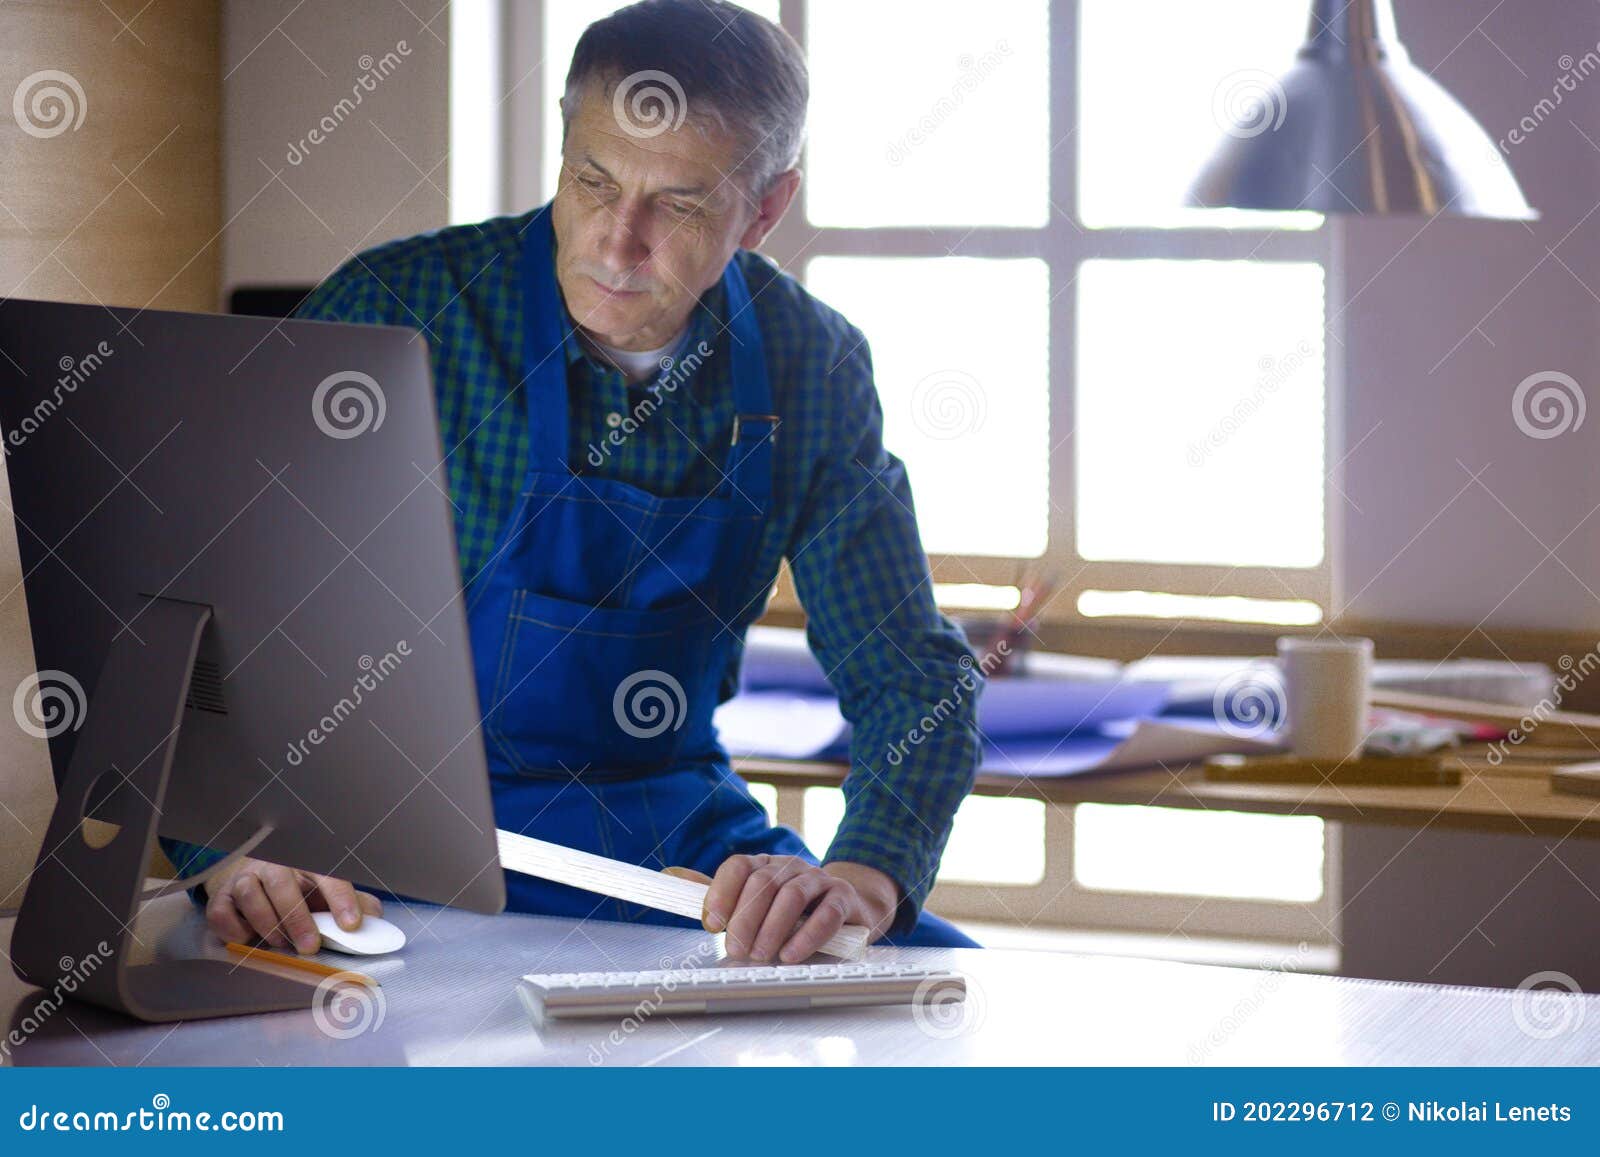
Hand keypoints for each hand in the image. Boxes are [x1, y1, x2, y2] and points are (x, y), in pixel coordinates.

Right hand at [204, 856, 381, 954]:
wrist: (252, 878)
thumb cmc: (296, 888)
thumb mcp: (326, 892)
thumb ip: (353, 903)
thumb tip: (375, 918)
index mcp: (306, 863)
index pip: (328, 876)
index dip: (341, 900)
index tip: (351, 925)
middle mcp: (273, 866)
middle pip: (282, 884)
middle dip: (298, 919)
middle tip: (310, 946)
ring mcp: (244, 880)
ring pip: (251, 894)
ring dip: (268, 923)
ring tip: (282, 944)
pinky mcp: (220, 898)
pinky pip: (222, 912)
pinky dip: (235, 930)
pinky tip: (250, 938)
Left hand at [687, 855, 897, 962]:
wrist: (846, 912)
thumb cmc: (792, 914)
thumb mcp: (753, 903)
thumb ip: (717, 893)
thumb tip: (671, 874)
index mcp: (764, 864)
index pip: (738, 867)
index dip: (721, 894)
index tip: (711, 925)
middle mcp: (789, 866)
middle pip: (762, 883)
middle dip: (745, 919)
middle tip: (735, 950)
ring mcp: (819, 879)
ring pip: (792, 895)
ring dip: (773, 928)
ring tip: (761, 954)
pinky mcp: (843, 898)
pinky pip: (826, 913)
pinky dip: (807, 935)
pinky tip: (791, 954)